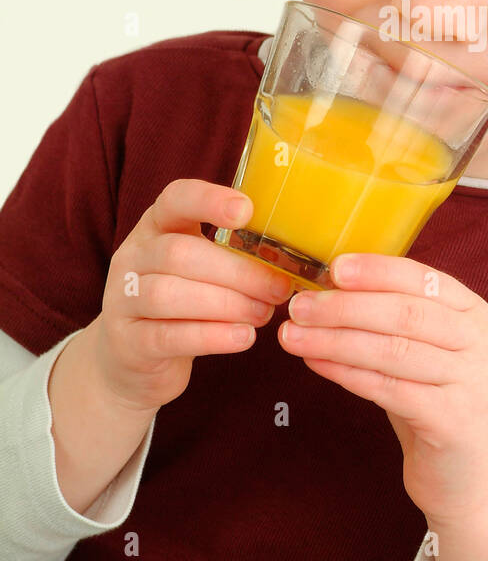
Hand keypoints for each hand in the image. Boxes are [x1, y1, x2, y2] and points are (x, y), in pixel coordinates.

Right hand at [93, 179, 292, 411]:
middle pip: (179, 253)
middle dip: (237, 271)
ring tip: (263, 314)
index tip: (247, 211)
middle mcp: (133, 257)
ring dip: (226, 304)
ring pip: (169, 294)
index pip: (175, 199)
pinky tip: (243, 338)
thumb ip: (232, 255)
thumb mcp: (199, 269)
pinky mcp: (128, 343)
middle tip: (278, 289)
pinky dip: (211, 337)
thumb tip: (292, 259)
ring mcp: (122, 301)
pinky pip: (168, 336)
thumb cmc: (182, 305)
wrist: (132, 360)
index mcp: (156, 227)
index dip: (209, 200)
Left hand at [277, 251, 487, 525]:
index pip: (422, 279)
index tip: (333, 268)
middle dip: (345, 307)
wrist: (468, 470)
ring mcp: (471, 381)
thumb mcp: (424, 347)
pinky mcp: (453, 419)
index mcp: (472, 312)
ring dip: (336, 340)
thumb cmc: (432, 396)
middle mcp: (479, 341)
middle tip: (299, 306)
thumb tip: (327, 285)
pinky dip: (347, 374)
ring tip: (293, 336)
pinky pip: (390, 390)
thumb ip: (391, 316)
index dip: (377, 271)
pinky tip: (316, 364)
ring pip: (394, 351)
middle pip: (405, 314)